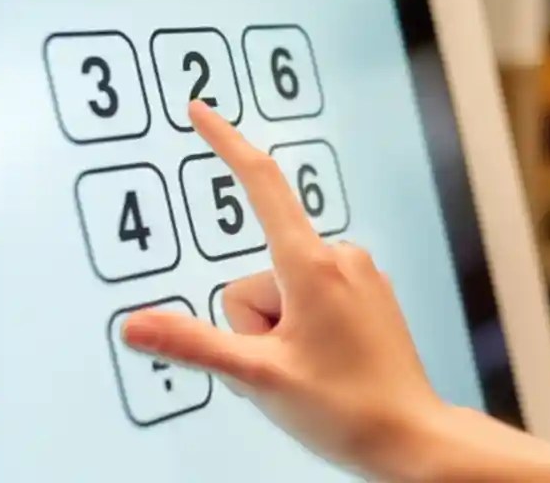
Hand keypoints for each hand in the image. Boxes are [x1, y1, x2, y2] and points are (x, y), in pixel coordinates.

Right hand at [123, 101, 444, 478]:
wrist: (414, 438)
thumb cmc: (346, 410)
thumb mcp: (259, 379)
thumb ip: (193, 345)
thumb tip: (135, 326)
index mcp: (312, 264)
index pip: (260, 185)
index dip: (226, 144)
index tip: (201, 110)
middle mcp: (339, 257)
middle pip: (255, 276)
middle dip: (252, 324)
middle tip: (285, 368)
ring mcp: (359, 276)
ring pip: (282, 293)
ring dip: (278, 333)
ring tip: (311, 373)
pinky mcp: (369, 295)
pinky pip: (311, 302)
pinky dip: (302, 332)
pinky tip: (326, 367)